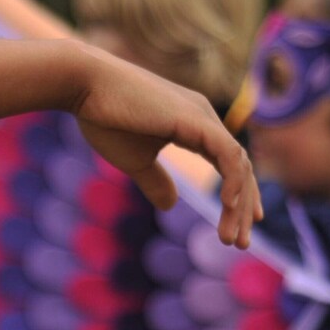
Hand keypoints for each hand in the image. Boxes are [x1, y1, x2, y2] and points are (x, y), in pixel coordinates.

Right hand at [75, 48, 259, 246]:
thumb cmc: (105, 119)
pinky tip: (230, 207)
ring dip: (239, 204)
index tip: (240, 224)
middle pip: (239, 166)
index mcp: (193, 124)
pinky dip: (233, 183)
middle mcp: (204, 117)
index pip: (228, 162)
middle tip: (240, 243)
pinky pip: (228, 155)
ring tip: (232, 238)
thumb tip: (171, 205)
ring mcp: (203, 116)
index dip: (239, 194)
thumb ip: (156, 181)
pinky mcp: (196, 119)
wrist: (86, 86)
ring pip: (238, 164)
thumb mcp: (135, 161)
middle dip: (243, 207)